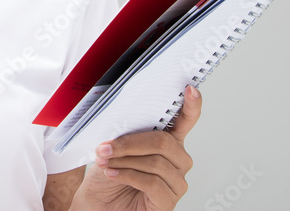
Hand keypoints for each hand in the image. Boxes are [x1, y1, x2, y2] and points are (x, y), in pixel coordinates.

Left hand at [73, 85, 201, 210]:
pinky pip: (153, 183)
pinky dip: (128, 176)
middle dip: (130, 142)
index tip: (190, 90)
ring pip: (156, 162)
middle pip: (163, 142)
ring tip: (105, 161)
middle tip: (106, 146)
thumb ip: (124, 133)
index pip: (185, 121)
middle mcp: (177, 160)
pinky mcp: (168, 201)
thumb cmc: (107, 177)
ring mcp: (176, 182)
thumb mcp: (114, 149)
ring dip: (125, 160)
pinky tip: (113, 174)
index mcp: (167, 142)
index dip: (191, 105)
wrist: (98, 204)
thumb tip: (121, 119)